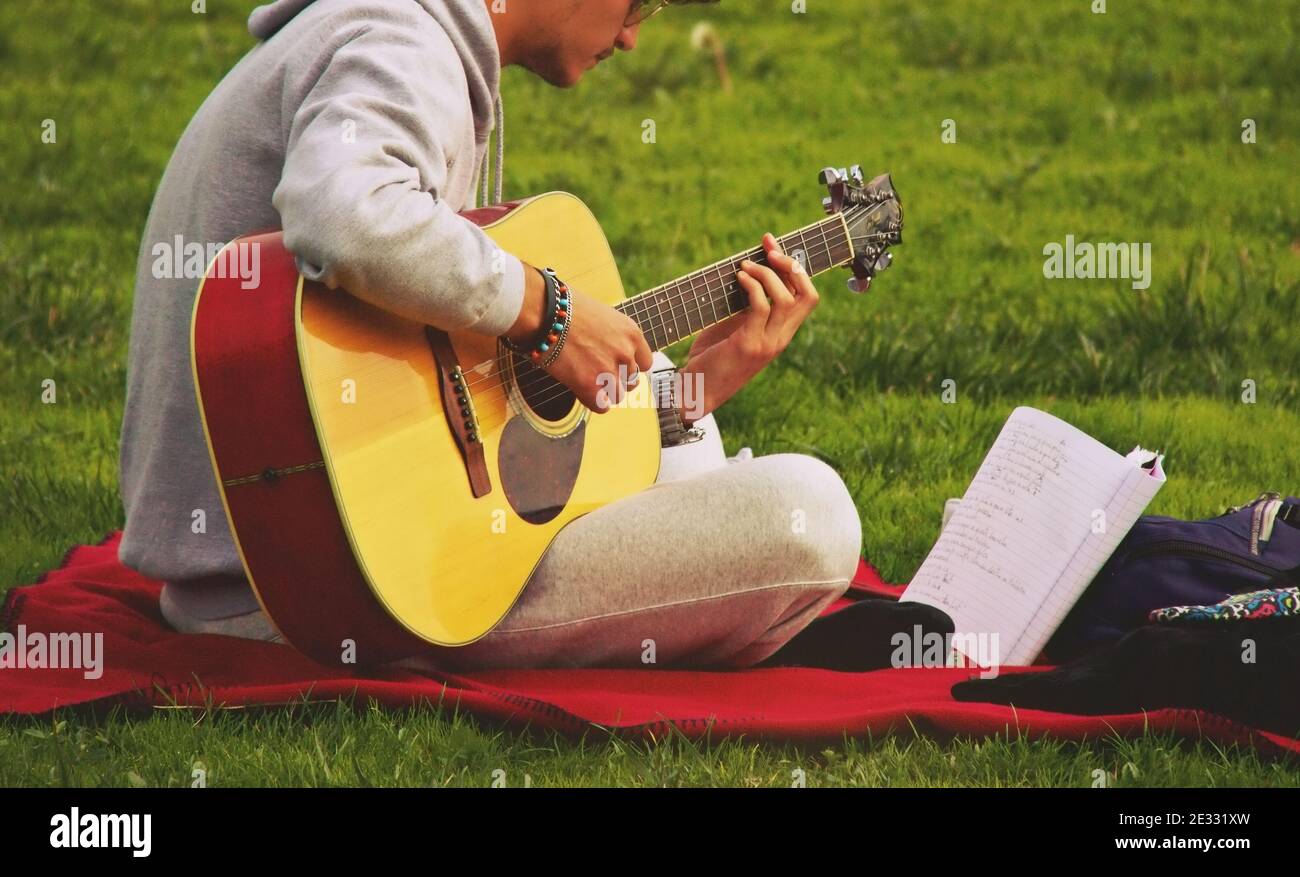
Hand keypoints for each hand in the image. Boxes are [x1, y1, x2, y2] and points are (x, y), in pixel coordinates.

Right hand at [539, 285, 653, 413]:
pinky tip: (580, 389)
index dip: (628, 366)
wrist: (543, 311)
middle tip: (596, 373)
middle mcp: (625, 352)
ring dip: (603, 391)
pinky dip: (592, 401)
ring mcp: (609, 370)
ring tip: (585, 379)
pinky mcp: (590, 385)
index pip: (644, 362)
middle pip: (632, 381)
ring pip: (617, 395)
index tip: (615, 365)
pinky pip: (601, 406)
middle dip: (616, 379)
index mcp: (631, 332)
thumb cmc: (564, 308)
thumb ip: (611, 336)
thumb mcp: (600, 315)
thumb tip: (607, 350)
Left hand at [679, 233, 819, 420]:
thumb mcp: (734, 328)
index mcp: (781, 334)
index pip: (807, 298)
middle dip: (791, 265)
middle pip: (806, 295)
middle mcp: (780, 339)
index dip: (796, 269)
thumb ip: (747, 308)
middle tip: (768, 251)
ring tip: (745, 266)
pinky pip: (760, 307)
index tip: (774, 248)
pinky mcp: (748, 345)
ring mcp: (767, 344)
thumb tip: (748, 272)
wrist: (695, 392)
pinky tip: (739, 278)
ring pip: (786, 298)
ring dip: (767, 274)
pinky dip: (752, 286)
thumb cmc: (710, 358)